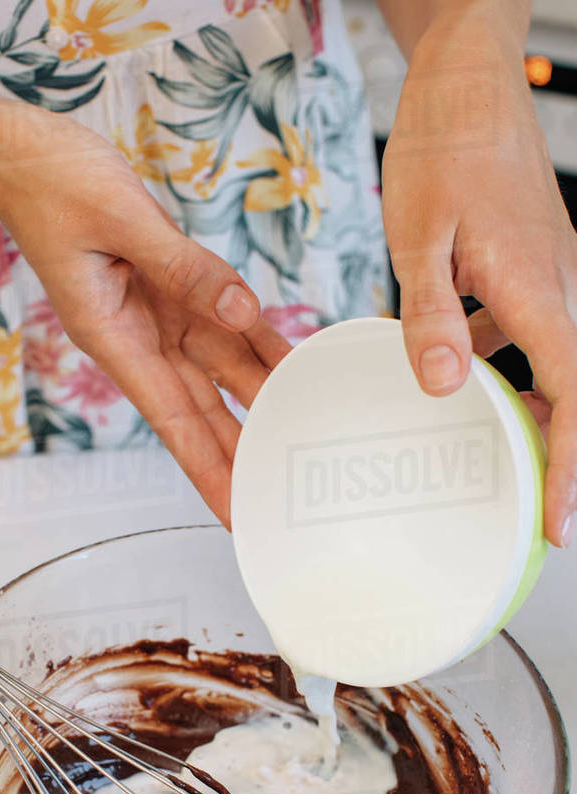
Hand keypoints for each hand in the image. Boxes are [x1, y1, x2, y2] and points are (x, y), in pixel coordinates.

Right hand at [0, 104, 289, 524]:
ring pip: (220, 369)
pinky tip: (293, 360)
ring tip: (307, 433)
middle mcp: (139, 337)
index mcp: (113, 337)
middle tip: (283, 492)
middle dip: (241, 454)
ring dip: (261, 399)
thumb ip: (184, 267)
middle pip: (202, 410)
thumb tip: (241, 309)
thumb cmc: (51, 182)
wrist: (22, 153)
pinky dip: (257, 337)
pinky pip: (222, 318)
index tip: (234, 512)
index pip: (173, 421)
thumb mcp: (119, 219)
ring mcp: (156, 313)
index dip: (208, 469)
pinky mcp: (170, 284)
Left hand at [381, 11, 576, 546]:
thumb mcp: (419, 236)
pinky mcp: (531, 267)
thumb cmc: (444, 149)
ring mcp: (550, 278)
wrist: (467, 82)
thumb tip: (444, 386)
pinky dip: (506, 367)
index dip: (568, 466)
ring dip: (530, 412)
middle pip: (573, 391)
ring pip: (554, 365)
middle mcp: (558, 289)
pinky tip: (462, 374)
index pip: (571, 397)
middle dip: (556, 455)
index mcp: (539, 290)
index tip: (558, 523)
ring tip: (492, 456)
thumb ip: (429, 313)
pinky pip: (531, 334)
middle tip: (528, 510)